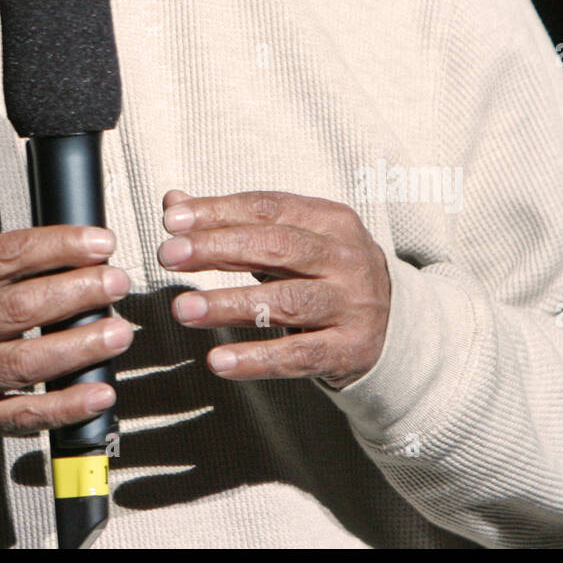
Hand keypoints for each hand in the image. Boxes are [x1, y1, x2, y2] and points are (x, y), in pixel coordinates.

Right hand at [0, 225, 133, 438]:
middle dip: (77, 293)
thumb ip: (5, 266)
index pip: (5, 254)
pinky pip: (21, 415)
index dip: (59, 247)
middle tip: (116, 283)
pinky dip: (65, 405)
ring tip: (118, 333)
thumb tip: (82, 256)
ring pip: (24, 362)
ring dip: (79, 347)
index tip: (101, 243)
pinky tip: (98, 392)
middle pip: (19, 308)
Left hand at [158, 189, 389, 387]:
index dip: (218, 211)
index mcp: (330, 219)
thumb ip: (230, 221)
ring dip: (230, 304)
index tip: (171, 219)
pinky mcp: (349, 351)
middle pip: (278, 247)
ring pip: (287, 302)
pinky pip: (298, 356)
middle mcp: (345, 258)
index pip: (268, 208)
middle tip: (168, 255)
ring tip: (183, 308)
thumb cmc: (322, 273)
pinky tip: (218, 361)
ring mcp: (351, 305)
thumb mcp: (287, 239)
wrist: (394, 326)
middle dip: (218, 249)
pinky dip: (256, 359)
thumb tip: (173, 202)